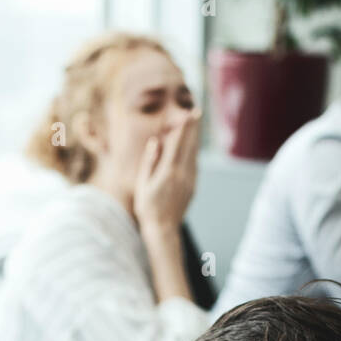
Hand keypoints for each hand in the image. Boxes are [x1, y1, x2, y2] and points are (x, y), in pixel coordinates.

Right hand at [132, 108, 200, 233]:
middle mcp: (183, 175)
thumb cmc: (148, 207)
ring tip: (194, 123)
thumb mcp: (143, 183)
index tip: (190, 113)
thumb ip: (150, 161)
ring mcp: (190, 181)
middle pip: (190, 146)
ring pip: (194, 155)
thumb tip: (156, 142)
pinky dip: (192, 152)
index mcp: (169, 172)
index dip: (184, 127)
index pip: (178, 144)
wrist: (163, 229)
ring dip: (194, 139)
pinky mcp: (192, 187)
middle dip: (193, 128)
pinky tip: (192, 146)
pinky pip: (193, 164)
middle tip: (197, 111)